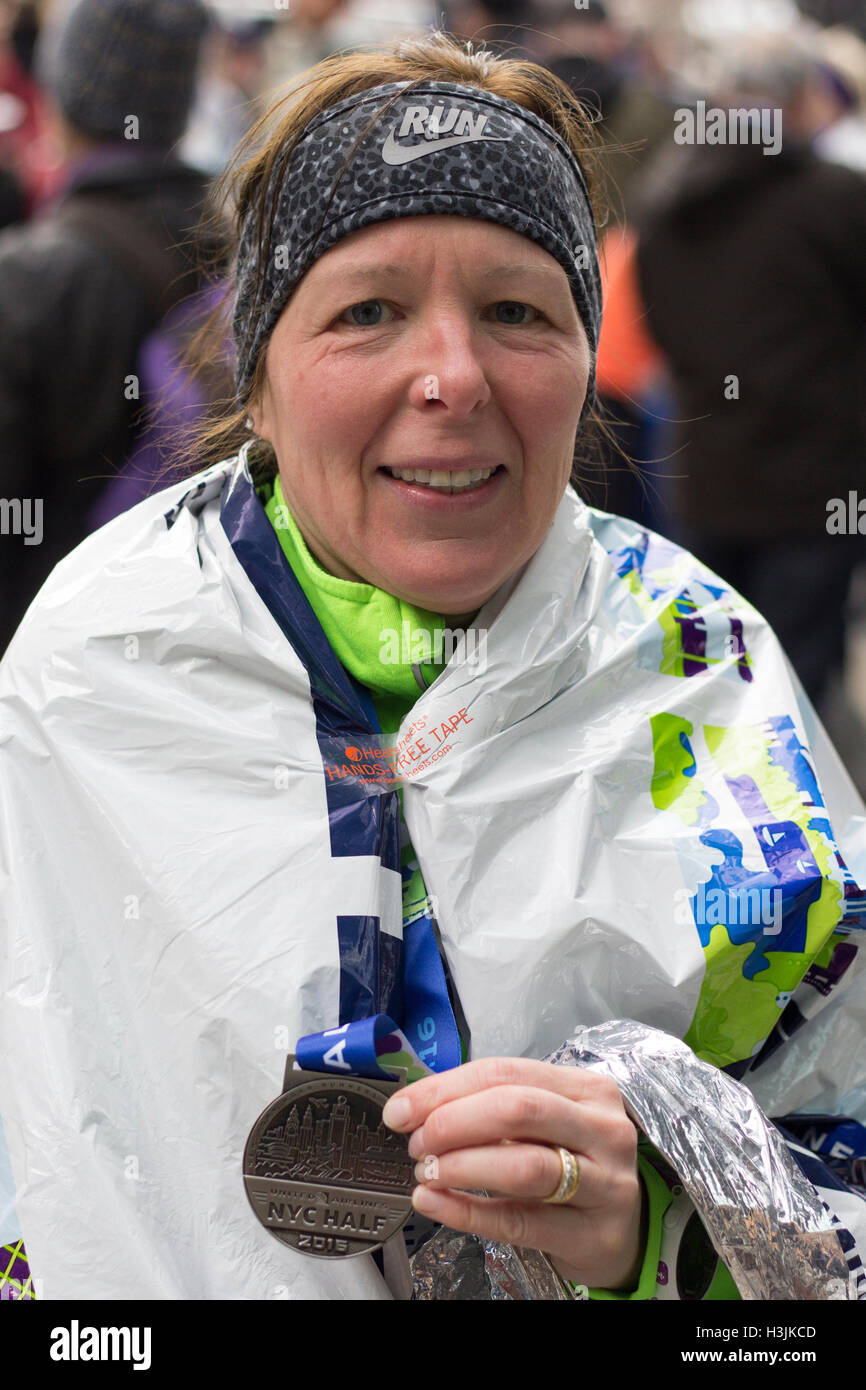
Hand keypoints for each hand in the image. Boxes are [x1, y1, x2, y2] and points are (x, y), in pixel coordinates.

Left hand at [382, 1057, 644, 1291]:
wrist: (620, 1233)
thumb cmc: (574, 1166)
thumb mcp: (545, 1126)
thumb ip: (493, 1107)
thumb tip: (417, 1106)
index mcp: (586, 1089)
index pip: (507, 1072)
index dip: (447, 1088)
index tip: (402, 1109)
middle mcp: (603, 1128)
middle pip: (518, 1110)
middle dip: (453, 1122)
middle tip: (417, 1143)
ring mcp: (605, 1182)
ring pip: (523, 1165)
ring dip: (461, 1166)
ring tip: (427, 1173)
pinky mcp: (592, 1234)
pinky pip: (519, 1221)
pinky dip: (468, 1212)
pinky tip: (435, 1204)